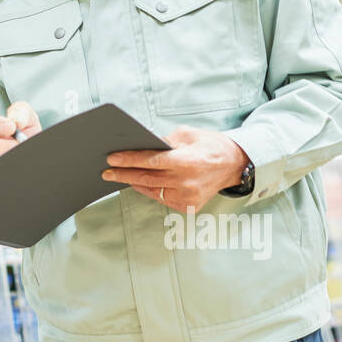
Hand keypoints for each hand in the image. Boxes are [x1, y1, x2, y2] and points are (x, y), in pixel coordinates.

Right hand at [0, 101, 42, 173]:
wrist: (28, 152)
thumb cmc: (22, 133)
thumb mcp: (24, 117)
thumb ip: (20, 111)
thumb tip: (16, 122)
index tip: (11, 127)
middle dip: (5, 145)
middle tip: (19, 144)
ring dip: (6, 158)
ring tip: (17, 154)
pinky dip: (4, 169)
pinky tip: (11, 164)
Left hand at [101, 125, 248, 210]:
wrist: (235, 165)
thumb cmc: (211, 146)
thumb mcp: (188, 134)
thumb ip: (164, 141)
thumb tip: (142, 146)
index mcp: (186, 161)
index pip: (149, 161)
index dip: (128, 160)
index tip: (112, 159)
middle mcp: (186, 182)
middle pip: (146, 178)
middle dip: (123, 174)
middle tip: (106, 171)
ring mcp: (188, 197)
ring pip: (152, 191)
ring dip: (134, 183)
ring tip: (118, 177)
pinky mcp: (189, 206)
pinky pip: (162, 198)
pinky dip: (150, 191)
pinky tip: (139, 184)